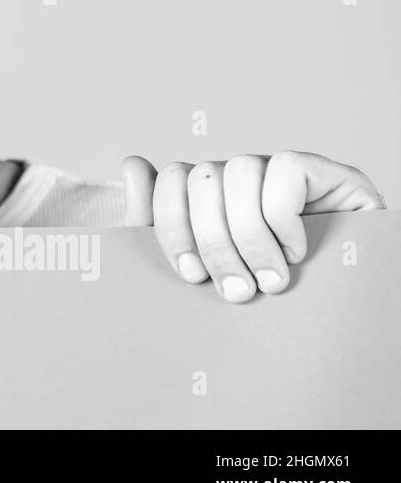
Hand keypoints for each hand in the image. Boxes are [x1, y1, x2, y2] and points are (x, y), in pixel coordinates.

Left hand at [122, 151, 383, 302]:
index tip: (190, 274)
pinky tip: (297, 251)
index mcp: (210, 197)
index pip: (169, 179)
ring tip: (269, 280)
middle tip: (235, 290)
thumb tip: (132, 164)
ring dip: (248, 237)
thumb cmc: (270, 299)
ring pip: (236, 172)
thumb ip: (161, 227)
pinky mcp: (323, 170)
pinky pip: (283, 171)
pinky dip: (283, 219)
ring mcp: (280, 171)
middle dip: (211, 242)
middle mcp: (242, 177)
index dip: (170, 225)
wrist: (350, 318)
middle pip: (198, 177)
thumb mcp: (209, 271)